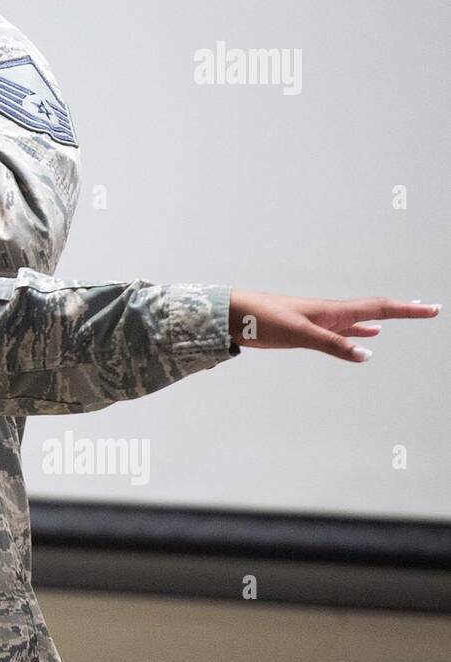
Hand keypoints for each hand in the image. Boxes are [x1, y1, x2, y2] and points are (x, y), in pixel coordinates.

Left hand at [229, 291, 439, 360]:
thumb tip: (367, 355)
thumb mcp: (299, 333)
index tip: (433, 309)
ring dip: (383, 319)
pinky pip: (342, 329)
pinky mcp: (305, 329)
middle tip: (427, 310)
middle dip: (402, 311)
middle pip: (374, 309)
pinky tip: (365, 336)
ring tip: (401, 319)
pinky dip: (359, 332)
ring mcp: (318, 320)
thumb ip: (332, 344)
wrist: (230, 314)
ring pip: (359, 319)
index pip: (378, 307)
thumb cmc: (261, 319)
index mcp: (332, 310)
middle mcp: (329, 312)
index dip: (407, 309)